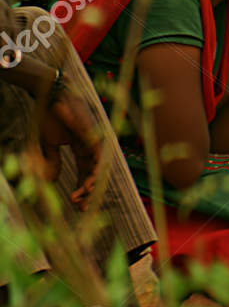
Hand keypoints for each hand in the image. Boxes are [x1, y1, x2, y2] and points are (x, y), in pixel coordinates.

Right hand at [36, 86, 103, 206]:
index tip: (74, 204)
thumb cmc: (51, 117)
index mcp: (83, 150)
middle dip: (89, 193)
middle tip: (80, 208)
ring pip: (99, 169)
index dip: (81, 189)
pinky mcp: (96, 137)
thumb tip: (52, 180)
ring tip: (83, 198)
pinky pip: (99, 158)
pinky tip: (91, 185)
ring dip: (92, 185)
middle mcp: (93, 148)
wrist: (52, 98)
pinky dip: (96, 172)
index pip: (86, 174)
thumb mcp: (51, 144)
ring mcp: (96, 142)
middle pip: (95, 174)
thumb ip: (53, 160)